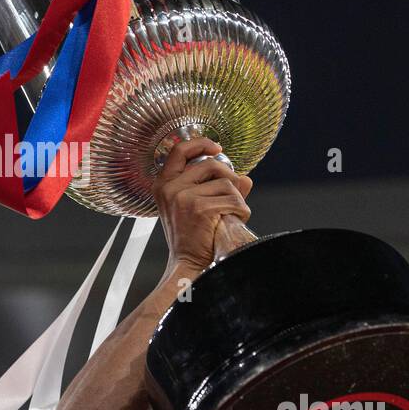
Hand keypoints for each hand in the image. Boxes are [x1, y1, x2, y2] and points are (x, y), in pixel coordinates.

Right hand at [151, 137, 252, 276]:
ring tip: (231, 215)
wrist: (188, 265)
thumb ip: (218, 188)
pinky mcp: (199, 208)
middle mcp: (169, 188)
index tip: (217, 148)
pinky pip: (233, 199)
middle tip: (233, 195)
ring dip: (237, 199)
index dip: (200, 144)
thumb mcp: (197, 207)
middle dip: (230, 178)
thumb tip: (245, 178)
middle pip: (211, 164)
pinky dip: (241, 210)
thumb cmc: (192, 238)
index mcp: (163, 185)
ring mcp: (183, 197)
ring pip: (226, 183)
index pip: (179, 151)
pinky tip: (234, 221)